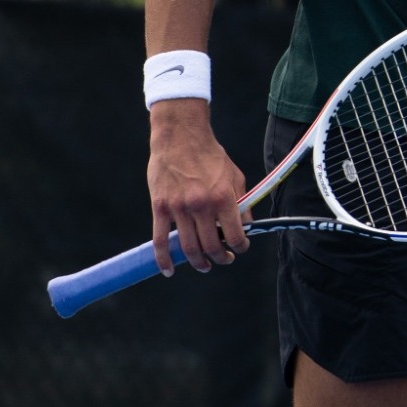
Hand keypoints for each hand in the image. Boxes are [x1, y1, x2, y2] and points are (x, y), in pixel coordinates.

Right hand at [146, 102, 248, 274]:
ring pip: (188, 247)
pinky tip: (170, 270)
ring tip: (204, 265)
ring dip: (198, 262)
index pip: (235, 235)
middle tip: (224, 259)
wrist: (180, 137)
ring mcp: (178, 208)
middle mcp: (201, 206)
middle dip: (221, 258)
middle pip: (211, 246)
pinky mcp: (159, 208)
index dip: (240, 247)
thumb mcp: (235, 176)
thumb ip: (242, 202)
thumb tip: (247, 225)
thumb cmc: (210, 155)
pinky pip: (159, 240)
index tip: (240, 248)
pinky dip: (164, 259)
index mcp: (223, 197)